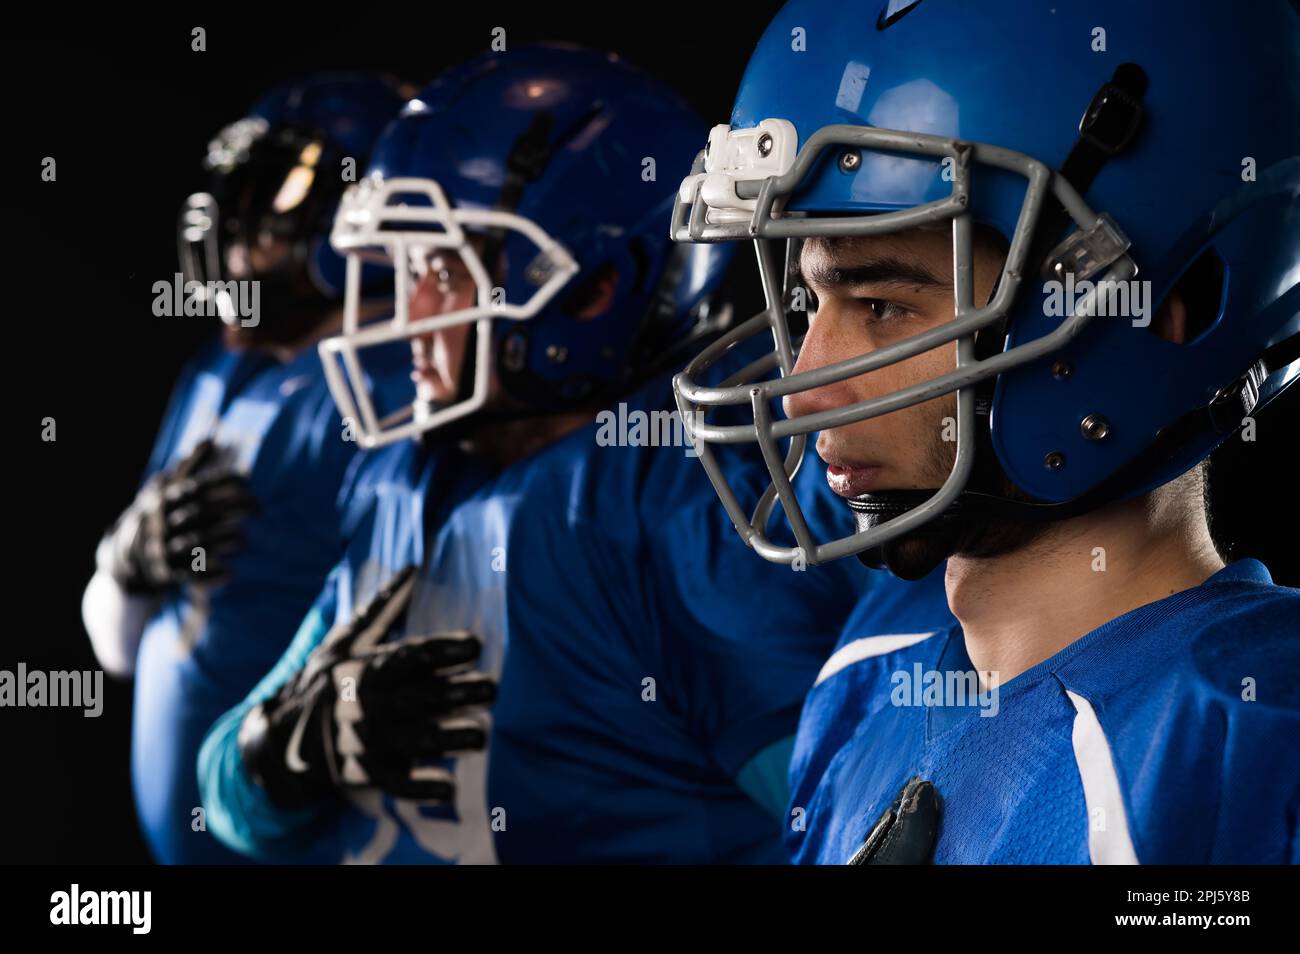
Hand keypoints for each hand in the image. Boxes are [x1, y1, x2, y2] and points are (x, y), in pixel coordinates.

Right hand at [103, 438, 256, 591]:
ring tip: (243, 537)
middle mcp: (162, 523)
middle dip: (231, 508)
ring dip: (225, 539)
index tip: (247, 479)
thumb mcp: (169, 490)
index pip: (195, 486)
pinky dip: (211, 575)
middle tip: (259, 507)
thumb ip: (190, 468)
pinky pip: (191, 575)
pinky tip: (230, 572)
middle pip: (200, 513)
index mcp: (163, 500)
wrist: (128, 556)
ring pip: (197, 543)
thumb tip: (209, 440)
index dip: (221, 481)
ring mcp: (163, 549)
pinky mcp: (167, 574)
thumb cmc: (161, 516)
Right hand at [238, 566, 495, 807]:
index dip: (442, 651)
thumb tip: (414, 568)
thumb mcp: (345, 640)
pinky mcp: (363, 773)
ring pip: (411, 740)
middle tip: (493, 688)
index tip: (476, 646)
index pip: (408, 658)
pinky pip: (395, 782)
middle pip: (418, 698)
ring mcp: (363, 741)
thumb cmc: (323, 679)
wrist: (280, 736)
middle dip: (456, 693)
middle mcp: (364, 704)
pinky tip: (450, 787)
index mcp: (362, 668)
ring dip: (448, 739)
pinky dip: (421, 787)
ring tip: (481, 735)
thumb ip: (384, 607)